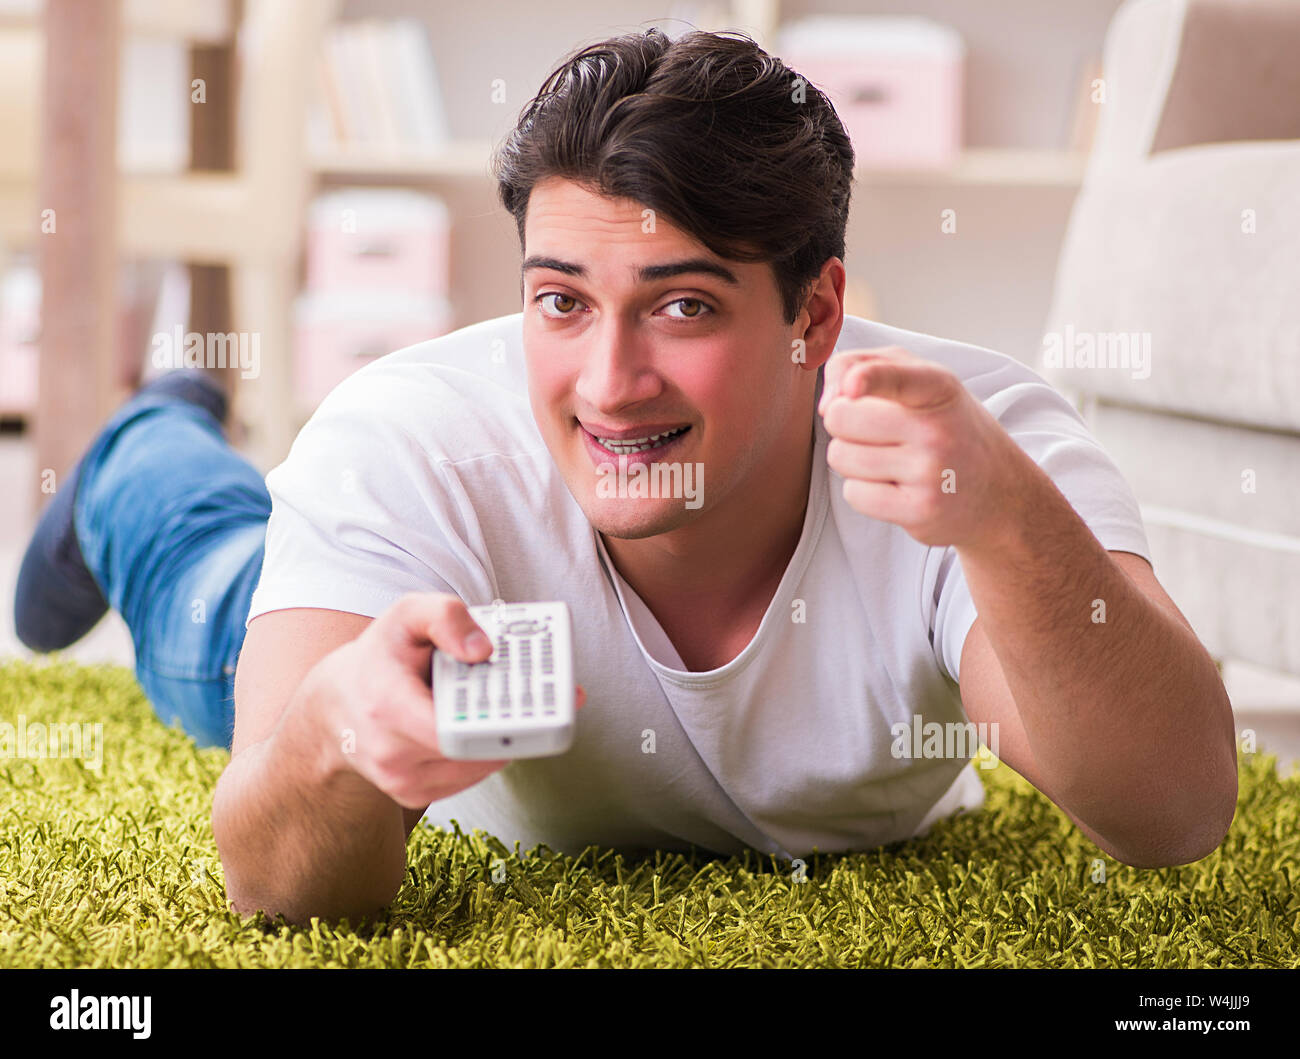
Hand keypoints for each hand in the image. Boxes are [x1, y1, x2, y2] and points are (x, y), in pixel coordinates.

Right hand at [308, 592, 586, 809]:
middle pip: (476, 752)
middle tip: (548, 699)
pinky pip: (470, 776)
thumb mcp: (406, 615)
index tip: (531, 702)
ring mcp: (402, 781)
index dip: (497, 722)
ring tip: (515, 707)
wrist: (336, 704)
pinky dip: (488, 753)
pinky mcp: (414, 795)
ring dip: (505, 740)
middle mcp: (392, 754)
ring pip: (480, 768)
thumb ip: (445, 617)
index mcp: (388, 706)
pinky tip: (487, 726)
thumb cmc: (379, 656)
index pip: (453, 731)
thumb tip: (484, 649)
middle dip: (516, 726)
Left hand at [819, 346, 1027, 549]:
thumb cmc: (945, 427)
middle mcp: (936, 428)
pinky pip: (853, 494)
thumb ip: (861, 364)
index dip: (868, 379)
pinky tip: (895, 487)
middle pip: (840, 418)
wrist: (999, 491)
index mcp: (936, 386)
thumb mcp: (917, 379)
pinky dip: (863, 492)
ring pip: (840, 457)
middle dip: (845, 425)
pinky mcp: (920, 510)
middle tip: (877, 433)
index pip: (896, 378)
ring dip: (853, 460)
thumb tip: (827, 403)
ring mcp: (930, 472)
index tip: (852, 387)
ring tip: (890, 461)